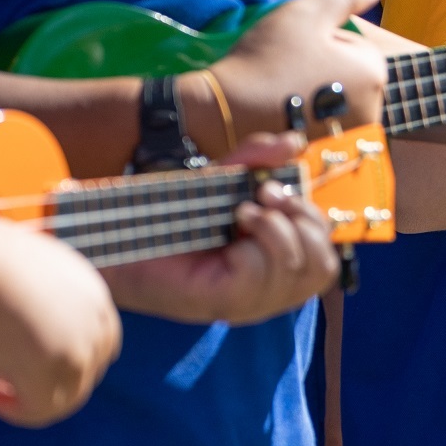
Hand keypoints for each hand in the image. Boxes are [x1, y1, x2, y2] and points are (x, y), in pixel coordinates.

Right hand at [0, 223, 121, 427]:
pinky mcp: (51, 369)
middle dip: (49, 381)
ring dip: (31, 401)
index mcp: (93, 294)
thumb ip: (39, 302)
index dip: (68, 359)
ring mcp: (77, 346)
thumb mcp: (27, 276)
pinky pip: (42, 410)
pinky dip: (16, 412)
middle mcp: (94, 321)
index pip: (102, 342)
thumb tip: (20, 323)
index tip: (26, 360)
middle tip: (0, 380)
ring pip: (69, 396)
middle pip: (89, 371)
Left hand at [100, 134, 339, 324]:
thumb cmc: (169, 219)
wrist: (119, 239)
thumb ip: (257, 159)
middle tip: (267, 196)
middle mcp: (266, 293)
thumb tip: (295, 142)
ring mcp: (248, 303)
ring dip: (280, 229)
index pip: (325, 258)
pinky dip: (259, 239)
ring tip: (246, 212)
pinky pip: (264, 271)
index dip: (312, 218)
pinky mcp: (224, 301)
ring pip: (300, 268)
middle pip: (323, 266)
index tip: (275, 189)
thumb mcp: (221, 180)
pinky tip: (236, 225)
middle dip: (304, 220)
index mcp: (271, 269)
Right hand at [207, 0, 389, 146]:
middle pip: (349, 74)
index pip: (355, 45)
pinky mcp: (327, 154)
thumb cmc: (266, 58)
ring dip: (314, 91)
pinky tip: (279, 110)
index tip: (296, 49)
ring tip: (281, 88)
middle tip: (286, 68)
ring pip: (336, 98)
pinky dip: (304, 116)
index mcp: (374, 73)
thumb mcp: (306, 13)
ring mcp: (349, 135)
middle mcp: (373, 108)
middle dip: (323, 66)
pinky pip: (321, 123)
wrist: (222, 111)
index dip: (323, 41)